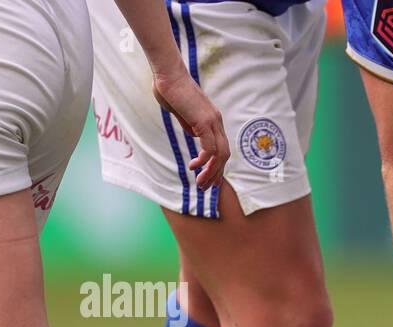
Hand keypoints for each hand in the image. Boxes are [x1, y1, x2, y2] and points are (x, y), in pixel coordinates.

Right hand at [152, 68, 227, 189]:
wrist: (167, 72)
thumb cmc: (170, 88)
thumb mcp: (180, 111)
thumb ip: (188, 123)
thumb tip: (192, 134)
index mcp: (212, 119)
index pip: (220, 147)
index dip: (214, 164)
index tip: (202, 174)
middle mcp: (217, 121)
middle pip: (224, 154)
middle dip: (215, 174)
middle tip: (204, 187)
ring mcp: (212, 121)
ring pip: (220, 154)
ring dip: (211, 172)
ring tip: (200, 184)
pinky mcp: (204, 121)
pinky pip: (210, 148)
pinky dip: (205, 160)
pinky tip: (194, 167)